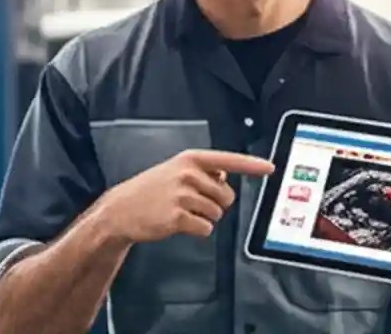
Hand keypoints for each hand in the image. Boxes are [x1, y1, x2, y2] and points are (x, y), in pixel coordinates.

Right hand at [96, 149, 273, 244]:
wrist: (121, 210)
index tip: (270, 167)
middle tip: (192, 203)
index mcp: (189, 159)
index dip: (251, 165)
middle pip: (226, 195)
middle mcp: (188, 174)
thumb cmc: (150, 190)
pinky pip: (206, 229)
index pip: (228, 160)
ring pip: (217, 214)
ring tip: (181, 212)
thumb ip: (202, 171)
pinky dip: (197, 231)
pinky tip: (178, 224)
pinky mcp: (178, 217)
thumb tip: (225, 175)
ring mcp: (182, 195)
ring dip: (204, 218)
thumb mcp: (174, 170)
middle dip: (216, 204)